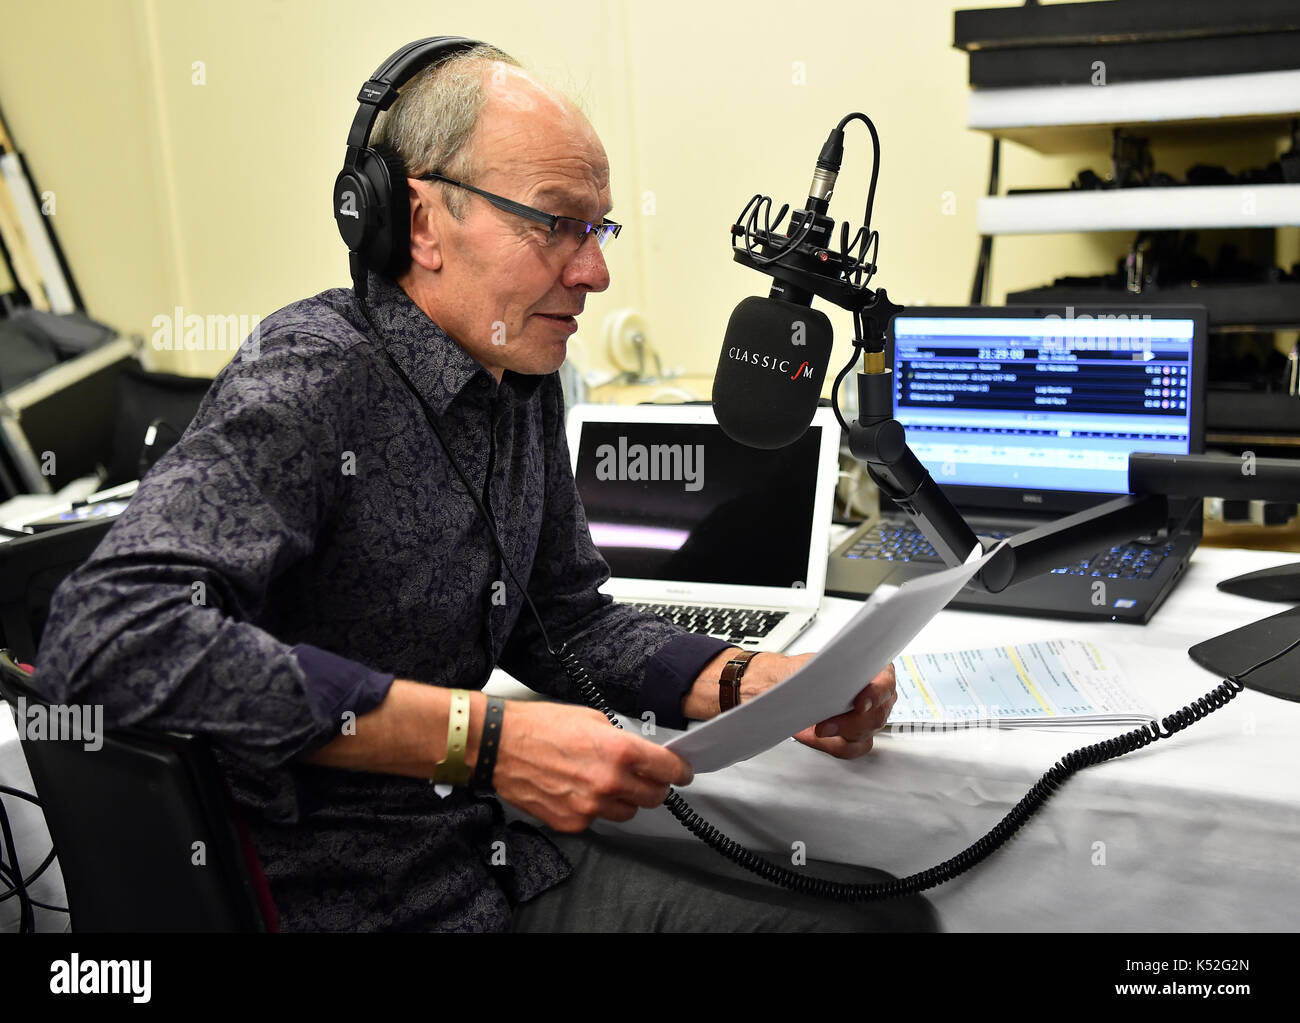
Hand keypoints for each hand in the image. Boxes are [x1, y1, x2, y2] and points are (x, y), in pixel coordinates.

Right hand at [491, 701, 693, 832]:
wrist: (498, 747)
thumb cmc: (538, 727)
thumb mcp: (591, 719)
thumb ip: (621, 740)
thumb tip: (640, 755)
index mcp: (618, 751)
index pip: (667, 769)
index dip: (679, 771)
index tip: (681, 772)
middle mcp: (608, 782)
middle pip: (654, 797)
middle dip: (654, 786)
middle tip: (646, 777)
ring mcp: (590, 806)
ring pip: (627, 812)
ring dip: (625, 800)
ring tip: (605, 782)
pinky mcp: (572, 822)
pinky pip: (598, 820)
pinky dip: (595, 808)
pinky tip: (579, 790)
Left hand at [741, 653, 898, 759]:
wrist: (787, 684)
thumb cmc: (805, 670)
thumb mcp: (812, 663)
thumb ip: (826, 670)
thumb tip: (826, 677)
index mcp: (875, 670)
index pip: (885, 684)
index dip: (875, 695)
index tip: (859, 704)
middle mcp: (877, 697)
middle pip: (875, 717)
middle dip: (849, 724)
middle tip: (824, 724)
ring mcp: (868, 719)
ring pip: (863, 736)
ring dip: (837, 736)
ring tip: (816, 729)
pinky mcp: (855, 738)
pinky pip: (848, 749)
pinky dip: (828, 744)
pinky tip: (812, 735)